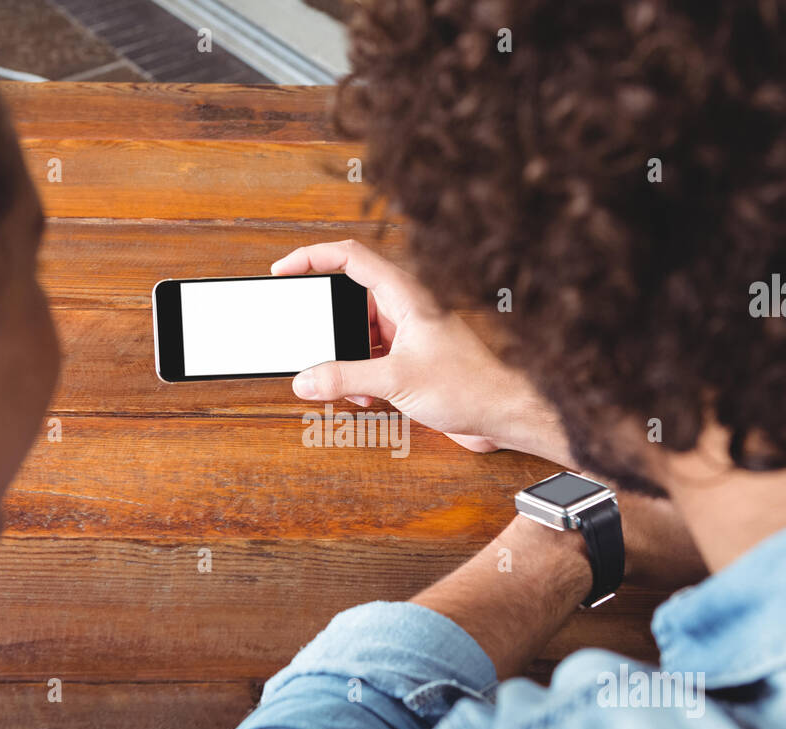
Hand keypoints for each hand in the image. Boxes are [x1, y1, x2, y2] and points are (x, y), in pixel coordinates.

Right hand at [271, 239, 572, 463]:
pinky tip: (365, 397)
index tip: (282, 270)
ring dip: (345, 358)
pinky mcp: (411, 359)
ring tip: (343, 383)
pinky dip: (360, 375)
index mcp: (405, 294)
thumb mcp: (395, 381)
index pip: (349, 257)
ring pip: (358, 334)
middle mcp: (405, 308)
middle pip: (349, 300)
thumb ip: (345, 379)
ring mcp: (408, 333)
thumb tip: (306, 380)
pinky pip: (371, 358)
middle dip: (328, 326)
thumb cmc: (469, 385)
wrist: (503, 414)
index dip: (311, 257)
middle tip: (309, 342)